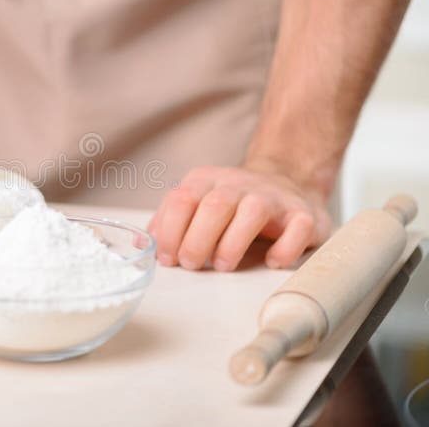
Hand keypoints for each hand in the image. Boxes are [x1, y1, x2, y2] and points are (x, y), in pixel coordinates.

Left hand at [147, 165, 332, 271]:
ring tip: (223, 266)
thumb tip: (143, 244)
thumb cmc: (234, 205)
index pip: (182, 200)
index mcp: (207, 181)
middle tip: (191, 264)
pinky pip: (297, 227)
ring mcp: (273, 197)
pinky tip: (271, 261)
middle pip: (214, 205)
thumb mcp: (197, 204)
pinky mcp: (304, 214)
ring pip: (252, 211)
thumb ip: (170, 221)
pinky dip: (284, 248)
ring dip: (233, 243)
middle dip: (197, 239)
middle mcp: (239, 184)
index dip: (170, 231)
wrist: (288, 183)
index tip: (167, 259)